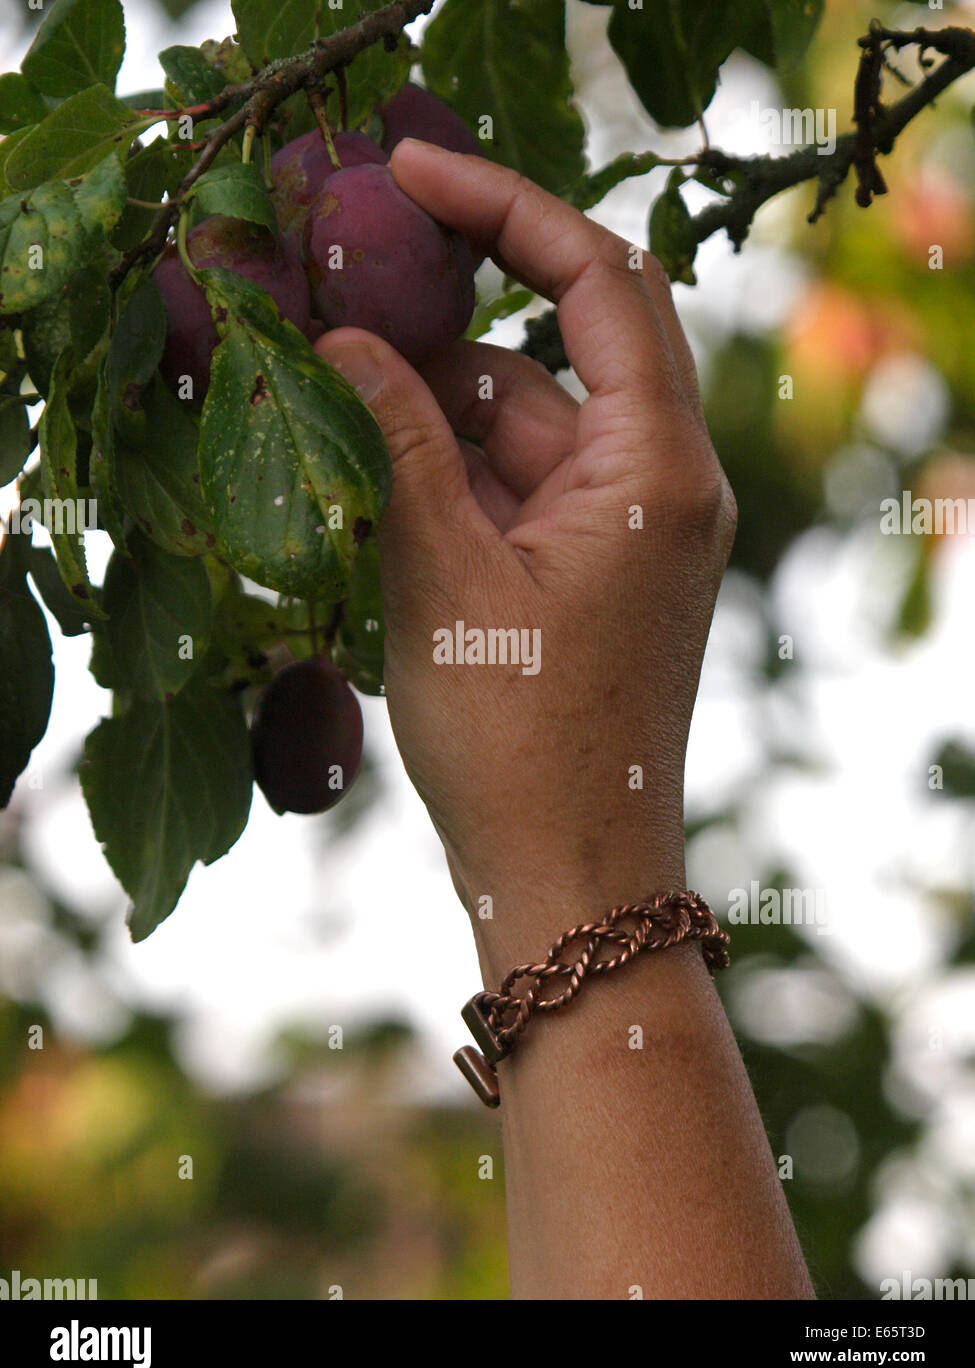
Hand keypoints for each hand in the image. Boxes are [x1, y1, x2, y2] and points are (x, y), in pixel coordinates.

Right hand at [316, 141, 735, 971]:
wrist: (570, 872)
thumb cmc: (519, 742)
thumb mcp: (442, 573)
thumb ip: (398, 440)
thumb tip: (343, 339)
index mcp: (658, 466)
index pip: (601, 279)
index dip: (506, 209)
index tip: (412, 174)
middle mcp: (666, 481)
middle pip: (568, 341)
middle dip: (463, 313)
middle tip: (356, 288)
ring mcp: (636, 525)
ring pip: (534, 418)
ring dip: (443, 408)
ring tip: (342, 411)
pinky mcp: (601, 566)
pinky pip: (531, 482)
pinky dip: (462, 470)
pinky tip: (382, 482)